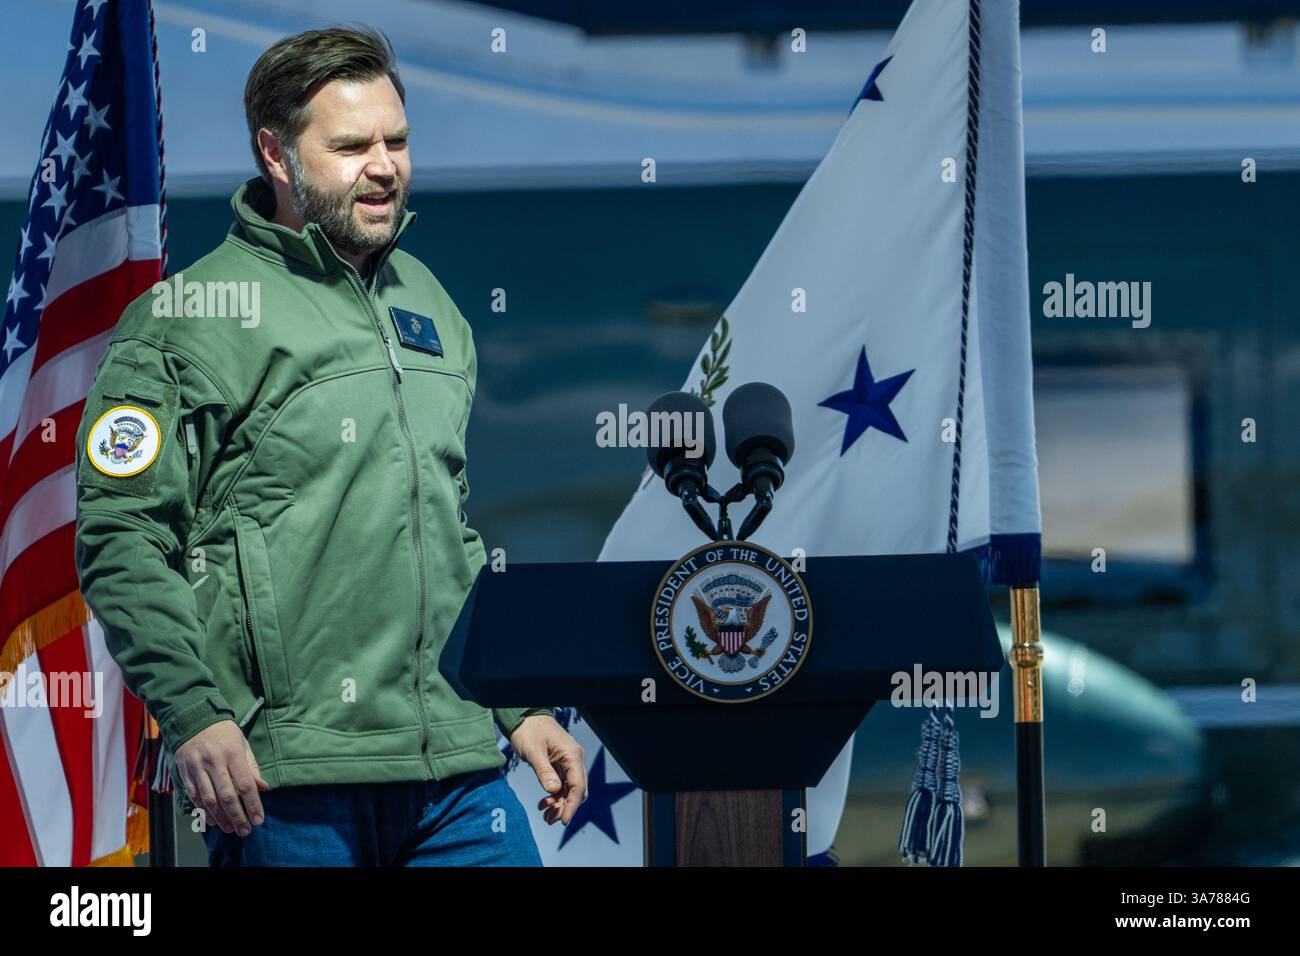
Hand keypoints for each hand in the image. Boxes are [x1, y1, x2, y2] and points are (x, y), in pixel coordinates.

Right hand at [175, 719, 269, 836]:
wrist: (192, 719)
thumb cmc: (223, 733)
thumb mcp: (242, 744)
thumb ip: (251, 767)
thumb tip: (263, 788)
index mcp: (233, 753)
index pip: (245, 784)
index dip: (253, 805)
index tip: (258, 820)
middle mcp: (214, 762)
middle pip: (227, 796)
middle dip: (237, 816)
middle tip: (245, 830)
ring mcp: (197, 768)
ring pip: (209, 800)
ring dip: (220, 818)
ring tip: (230, 829)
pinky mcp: (185, 773)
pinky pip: (194, 796)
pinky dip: (203, 811)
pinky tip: (212, 821)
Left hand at [509, 714, 586, 825]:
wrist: (524, 718)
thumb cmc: (529, 730)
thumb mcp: (534, 751)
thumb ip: (544, 771)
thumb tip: (553, 791)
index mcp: (572, 755)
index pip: (578, 786)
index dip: (572, 805)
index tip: (563, 820)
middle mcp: (574, 759)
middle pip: (577, 791)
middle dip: (565, 807)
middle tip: (549, 820)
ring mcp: (568, 763)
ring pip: (570, 790)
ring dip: (559, 805)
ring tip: (545, 816)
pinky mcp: (560, 765)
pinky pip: (562, 785)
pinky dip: (554, 797)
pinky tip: (543, 804)